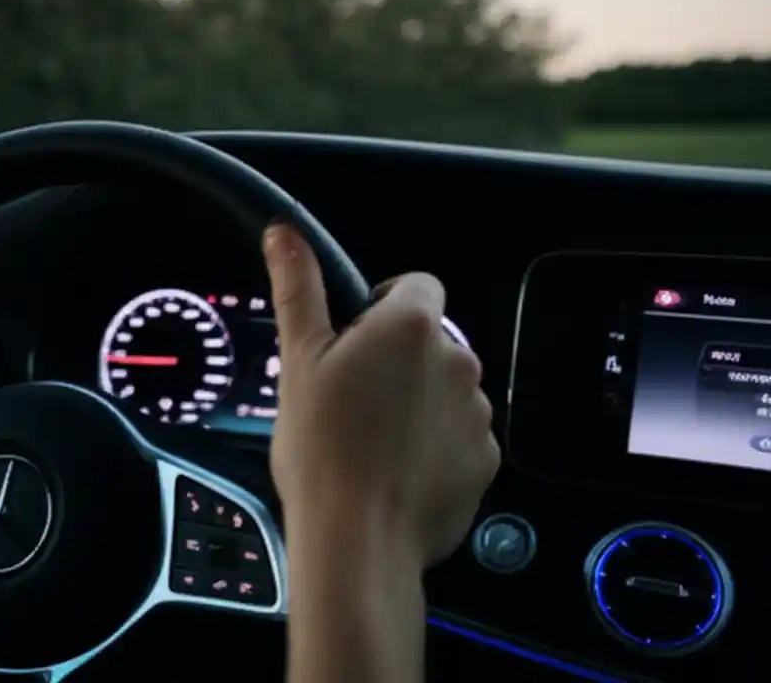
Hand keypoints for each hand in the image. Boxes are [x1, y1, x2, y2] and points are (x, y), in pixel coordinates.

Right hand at [263, 224, 497, 567]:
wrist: (357, 539)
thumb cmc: (321, 450)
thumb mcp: (299, 361)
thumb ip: (298, 288)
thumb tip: (284, 232)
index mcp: (411, 327)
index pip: (416, 286)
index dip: (382, 307)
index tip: (354, 340)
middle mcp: (458, 361)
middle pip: (430, 341)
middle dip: (399, 360)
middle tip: (352, 397)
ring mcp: (478, 412)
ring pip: (446, 390)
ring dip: (419, 403)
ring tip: (372, 440)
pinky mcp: (486, 459)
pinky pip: (460, 437)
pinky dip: (435, 446)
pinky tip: (396, 469)